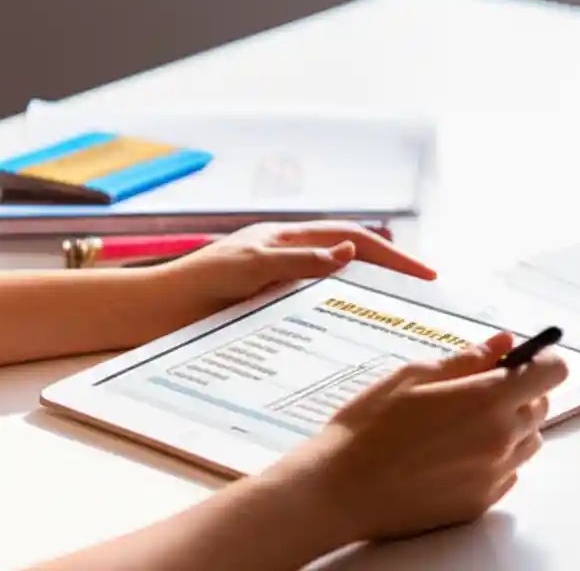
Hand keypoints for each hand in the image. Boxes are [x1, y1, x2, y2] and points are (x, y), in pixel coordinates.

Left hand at [167, 221, 435, 311]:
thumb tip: (350, 252)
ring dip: (365, 299)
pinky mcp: (267, 310)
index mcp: (286, 237)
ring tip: (398, 322)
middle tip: (423, 300)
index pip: (352, 238)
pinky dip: (338, 321)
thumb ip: (298, 260)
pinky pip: (314, 313)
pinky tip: (352, 342)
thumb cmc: (196, 283)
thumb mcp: (249, 266)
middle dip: (389, 275)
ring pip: (335, 289)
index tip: (426, 275)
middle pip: (351, 260)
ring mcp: (279, 284)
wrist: (153, 313)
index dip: (392, 255)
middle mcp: (287, 257)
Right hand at [264, 333, 568, 542]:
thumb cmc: (368, 428)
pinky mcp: (480, 502)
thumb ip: (467, 359)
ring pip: (528, 442)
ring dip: (510, 426)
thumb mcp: (413, 376)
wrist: (340, 489)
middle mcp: (500, 440)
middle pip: (541, 406)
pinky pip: (507, 473)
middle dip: (521, 391)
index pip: (553, 373)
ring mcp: (493, 476)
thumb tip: (503, 343)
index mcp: (486, 400)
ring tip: (462, 423)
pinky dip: (493, 458)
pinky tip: (453, 452)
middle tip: (479, 387)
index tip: (527, 358)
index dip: (542, 360)